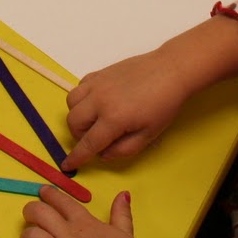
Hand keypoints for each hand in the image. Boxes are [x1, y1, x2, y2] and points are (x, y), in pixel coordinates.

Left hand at [21, 187, 135, 237]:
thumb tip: (123, 194)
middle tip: (31, 214)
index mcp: (84, 224)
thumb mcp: (125, 237)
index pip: (61, 201)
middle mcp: (66, 233)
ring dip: (28, 236)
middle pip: (38, 212)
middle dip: (31, 210)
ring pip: (29, 235)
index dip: (49, 194)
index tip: (43, 191)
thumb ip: (121, 215)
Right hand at [62, 49, 195, 169]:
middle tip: (95, 138)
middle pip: (73, 121)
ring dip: (77, 114)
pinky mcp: (100, 72)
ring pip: (71, 101)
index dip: (76, 157)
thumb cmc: (164, 105)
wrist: (170, 71)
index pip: (88, 143)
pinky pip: (79, 86)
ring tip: (94, 119)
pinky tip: (98, 101)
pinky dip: (82, 97)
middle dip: (78, 135)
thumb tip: (103, 154)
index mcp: (114, 119)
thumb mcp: (149, 135)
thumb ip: (124, 150)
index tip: (67, 166)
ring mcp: (97, 83)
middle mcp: (99, 100)